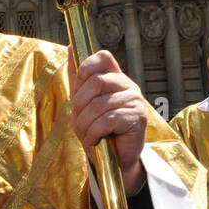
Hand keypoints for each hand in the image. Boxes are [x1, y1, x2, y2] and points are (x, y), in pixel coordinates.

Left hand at [68, 50, 147, 192]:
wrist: (112, 160)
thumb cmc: (97, 131)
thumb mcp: (82, 104)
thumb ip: (77, 79)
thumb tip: (70, 47)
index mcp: (115, 78)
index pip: (102, 57)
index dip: (85, 68)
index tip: (78, 90)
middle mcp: (128, 85)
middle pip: (96, 82)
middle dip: (80, 105)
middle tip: (81, 121)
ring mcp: (135, 100)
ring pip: (99, 105)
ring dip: (86, 125)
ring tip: (89, 135)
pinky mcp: (138, 118)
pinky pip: (108, 120)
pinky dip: (95, 133)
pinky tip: (96, 140)